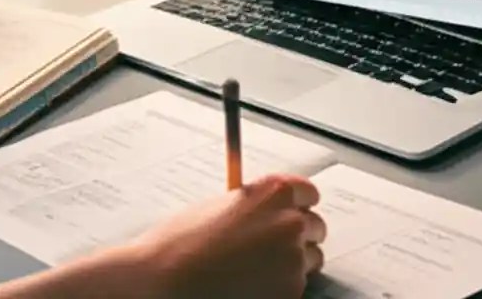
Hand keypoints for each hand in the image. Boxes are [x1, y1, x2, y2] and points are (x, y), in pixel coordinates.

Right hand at [132, 174, 325, 298]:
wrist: (166, 281)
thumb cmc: (180, 244)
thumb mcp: (218, 206)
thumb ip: (252, 205)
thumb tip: (266, 213)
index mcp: (272, 192)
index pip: (309, 192)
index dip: (298, 203)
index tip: (292, 210)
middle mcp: (289, 222)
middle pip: (315, 226)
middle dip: (297, 235)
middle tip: (270, 245)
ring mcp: (293, 259)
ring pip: (309, 260)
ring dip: (290, 263)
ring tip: (254, 267)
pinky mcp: (290, 292)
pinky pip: (295, 287)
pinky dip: (279, 287)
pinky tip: (249, 284)